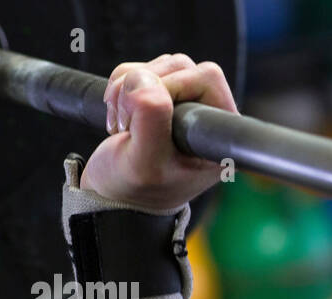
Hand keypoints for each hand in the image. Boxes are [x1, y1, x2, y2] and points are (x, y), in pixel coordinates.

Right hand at [80, 53, 238, 208]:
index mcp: (218, 140)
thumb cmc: (134, 190)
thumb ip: (150, 120)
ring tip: (122, 124)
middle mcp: (208, 121)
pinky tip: (119, 118)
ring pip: (159, 65)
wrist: (113, 198)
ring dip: (128, 87)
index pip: (206, 79)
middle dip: (144, 86)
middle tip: (127, 124)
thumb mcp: (143, 162)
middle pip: (181, 67)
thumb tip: (144, 80)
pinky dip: (120, 86)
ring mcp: (186, 108)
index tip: (146, 125)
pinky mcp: (163, 100)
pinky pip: (140, 70)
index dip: (170, 88)